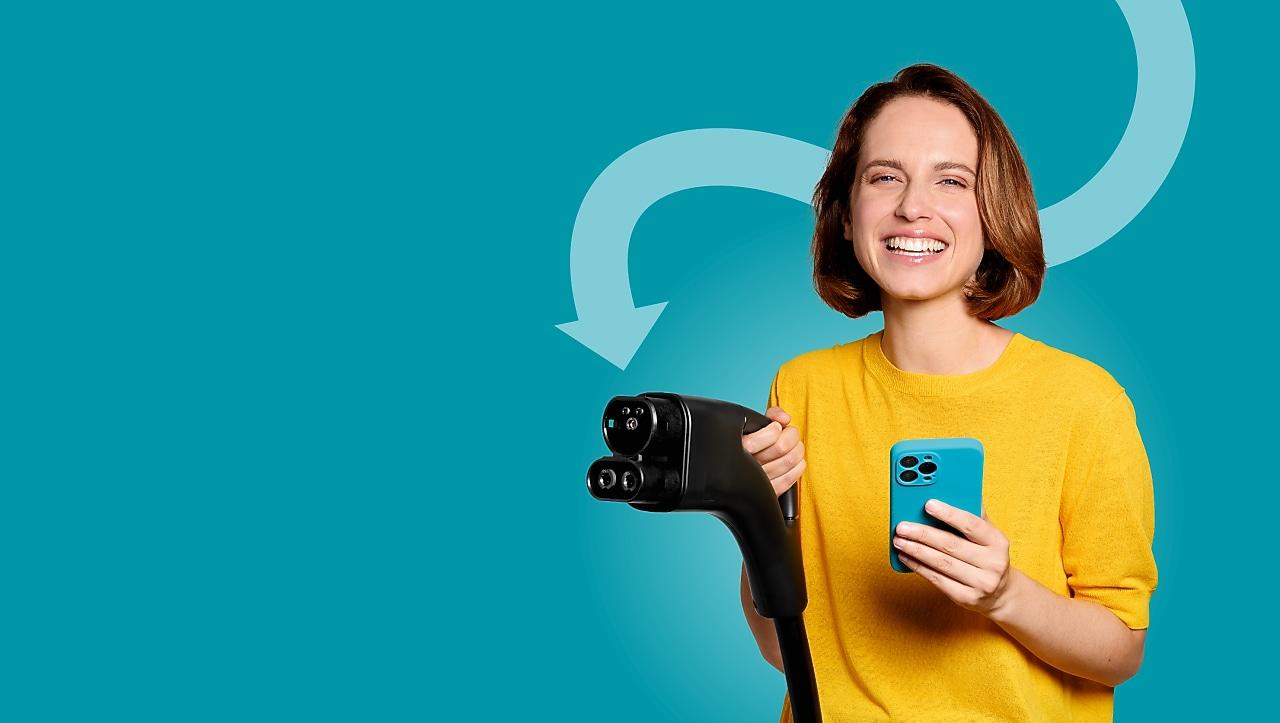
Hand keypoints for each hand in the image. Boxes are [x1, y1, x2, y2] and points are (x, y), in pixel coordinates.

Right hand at [741, 407, 804, 497]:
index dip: (778, 427)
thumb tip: (785, 418)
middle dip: (791, 436)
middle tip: (789, 434)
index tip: (775, 427)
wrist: (735, 473)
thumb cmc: (748, 443)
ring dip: (797, 450)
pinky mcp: (768, 493)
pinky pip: (790, 479)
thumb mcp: (755, 424)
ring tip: (793, 447)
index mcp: (739, 445)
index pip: (771, 434)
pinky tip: (795, 462)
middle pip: (783, 446)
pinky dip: (798, 467)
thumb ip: (771, 415)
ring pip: (790, 461)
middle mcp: (747, 466)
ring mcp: (758, 482)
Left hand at [892, 499, 1013, 616]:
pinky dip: (918, 567)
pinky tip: (905, 557)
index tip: (927, 504)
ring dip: (916, 550)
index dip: (949, 514)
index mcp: (997, 542)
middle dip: (922, 534)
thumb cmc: (987, 555)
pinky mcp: (966, 598)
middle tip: (901, 526)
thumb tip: (953, 489)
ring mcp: (981, 583)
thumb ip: (973, 514)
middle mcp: (993, 563)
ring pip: (941, 563)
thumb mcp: (988, 535)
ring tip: (899, 540)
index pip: (971, 524)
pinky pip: (937, 580)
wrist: (1000, 593)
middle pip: (951, 545)